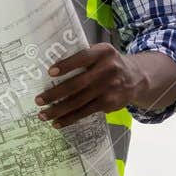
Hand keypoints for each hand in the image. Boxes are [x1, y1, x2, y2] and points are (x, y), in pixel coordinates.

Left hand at [35, 44, 175, 127]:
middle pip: (78, 83)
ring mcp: (110, 88)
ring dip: (59, 110)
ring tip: (43, 115)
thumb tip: (52, 64)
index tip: (50, 72)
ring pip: (80, 101)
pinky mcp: (110, 103)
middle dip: (56, 94)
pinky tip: (58, 122)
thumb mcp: (102, 52)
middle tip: (39, 100)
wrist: (136, 78)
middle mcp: (108, 69)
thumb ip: (83, 55)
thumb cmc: (109, 63)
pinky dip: (70, 118)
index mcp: (103, 52)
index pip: (83, 57)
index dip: (67, 65)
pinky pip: (86, 112)